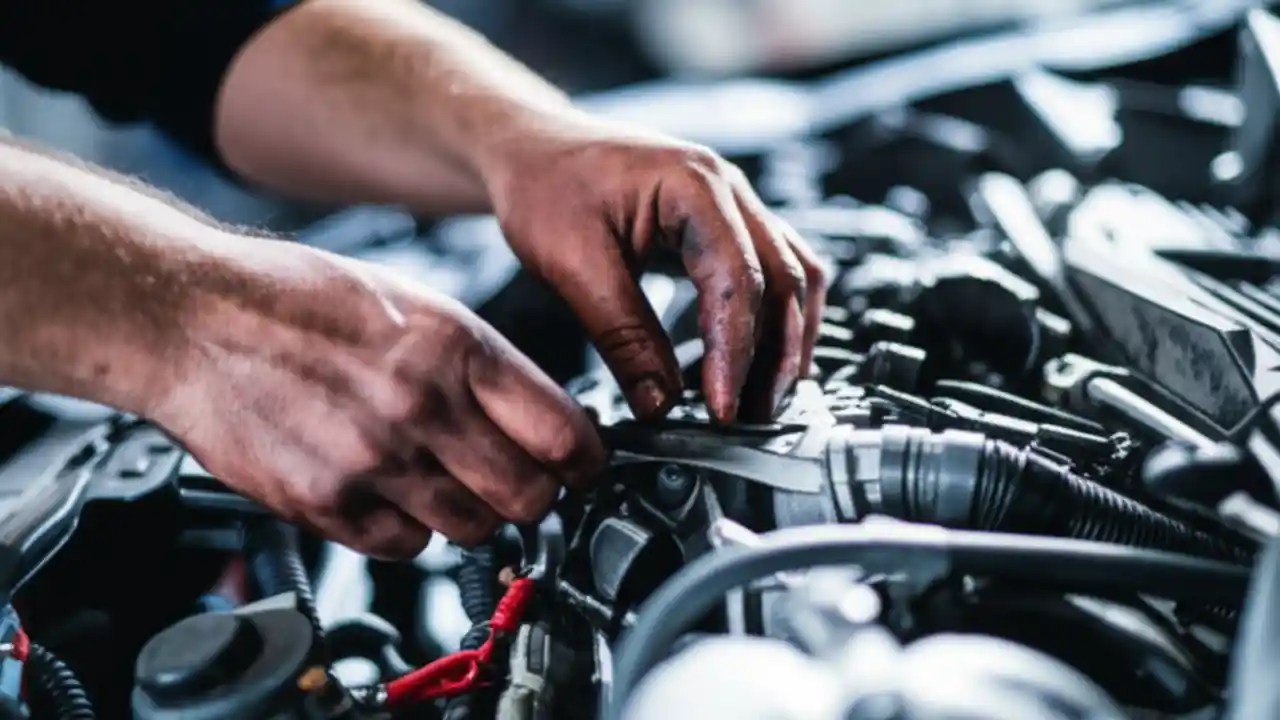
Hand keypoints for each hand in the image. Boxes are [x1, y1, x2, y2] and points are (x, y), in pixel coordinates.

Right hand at [151, 240, 604, 557]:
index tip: (582, 466)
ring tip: (444, 478)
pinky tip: (391, 490)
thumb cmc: (301, 301)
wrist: (193, 318)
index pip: (564, 435)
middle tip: (521, 481)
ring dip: (471, 513)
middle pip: (529, 496)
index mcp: (455, 346)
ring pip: (471, 528)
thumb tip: (544, 417)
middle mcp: (421, 405)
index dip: (584, 460)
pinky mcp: (324, 502)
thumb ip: (483, 366)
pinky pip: (403, 546)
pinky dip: (409, 530)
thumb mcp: (416, 303)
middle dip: (536, 495)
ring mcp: (372, 460)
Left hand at [482, 115, 826, 422]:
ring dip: (787, 340)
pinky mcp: (726, 224)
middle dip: (773, 356)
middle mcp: (729, 189)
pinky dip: (779, 318)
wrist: (534, 148)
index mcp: (694, 186)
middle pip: (783, 280)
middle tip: (748, 417)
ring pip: (794, 275)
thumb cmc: (545, 186)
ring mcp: (735, 204)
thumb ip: (621, 336)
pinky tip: (762, 360)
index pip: (739, 279)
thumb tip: (660, 404)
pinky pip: (778, 270)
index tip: (721, 408)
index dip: (735, 351)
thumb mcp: (571, 264)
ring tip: (762, 399)